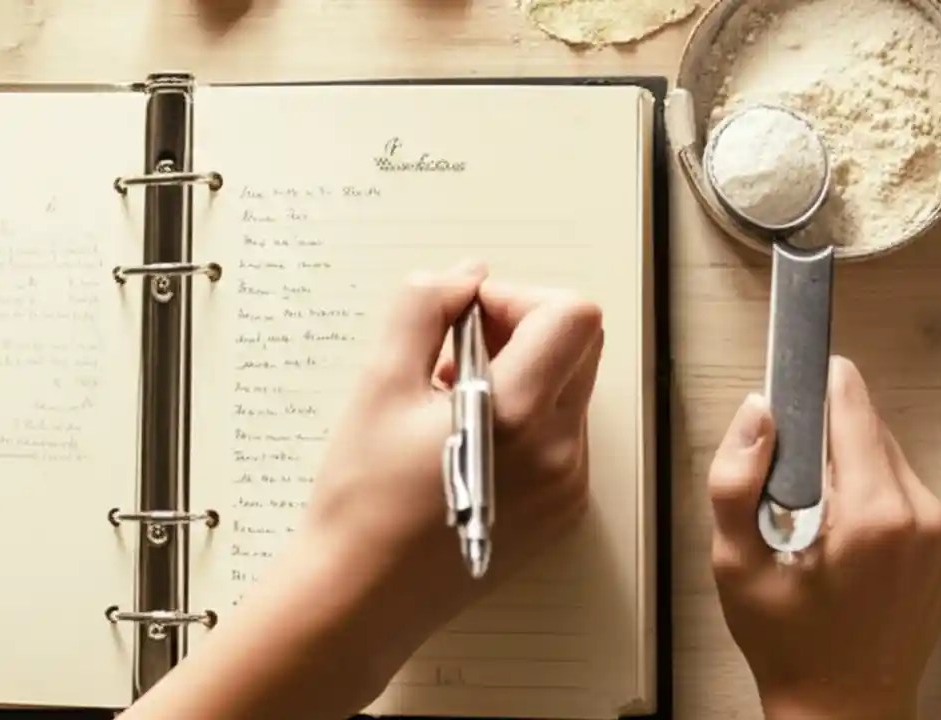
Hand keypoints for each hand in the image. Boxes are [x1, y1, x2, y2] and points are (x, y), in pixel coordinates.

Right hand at [303, 259, 602, 666]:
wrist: (361, 595)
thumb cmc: (362, 498)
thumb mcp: (379, 383)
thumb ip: (424, 307)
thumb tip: (467, 276)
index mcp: (518, 418)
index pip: (571, 316)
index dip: (517, 298)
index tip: (465, 319)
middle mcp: (559, 454)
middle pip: (580, 347)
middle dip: (521, 330)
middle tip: (455, 354)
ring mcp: (567, 487)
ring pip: (569, 389)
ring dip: (519, 373)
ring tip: (449, 403)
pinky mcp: (561, 511)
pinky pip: (561, 434)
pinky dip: (522, 417)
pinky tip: (466, 439)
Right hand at [707, 357, 940, 719]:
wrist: (842, 705)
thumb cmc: (785, 640)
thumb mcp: (734, 562)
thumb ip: (736, 478)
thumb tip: (759, 410)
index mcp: (874, 516)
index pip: (853, 410)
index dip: (820, 385)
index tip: (795, 374)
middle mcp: (924, 516)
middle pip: (869, 432)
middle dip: (823, 442)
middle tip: (785, 486)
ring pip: (887, 459)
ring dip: (848, 470)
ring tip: (813, 520)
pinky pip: (906, 489)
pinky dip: (872, 496)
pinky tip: (844, 537)